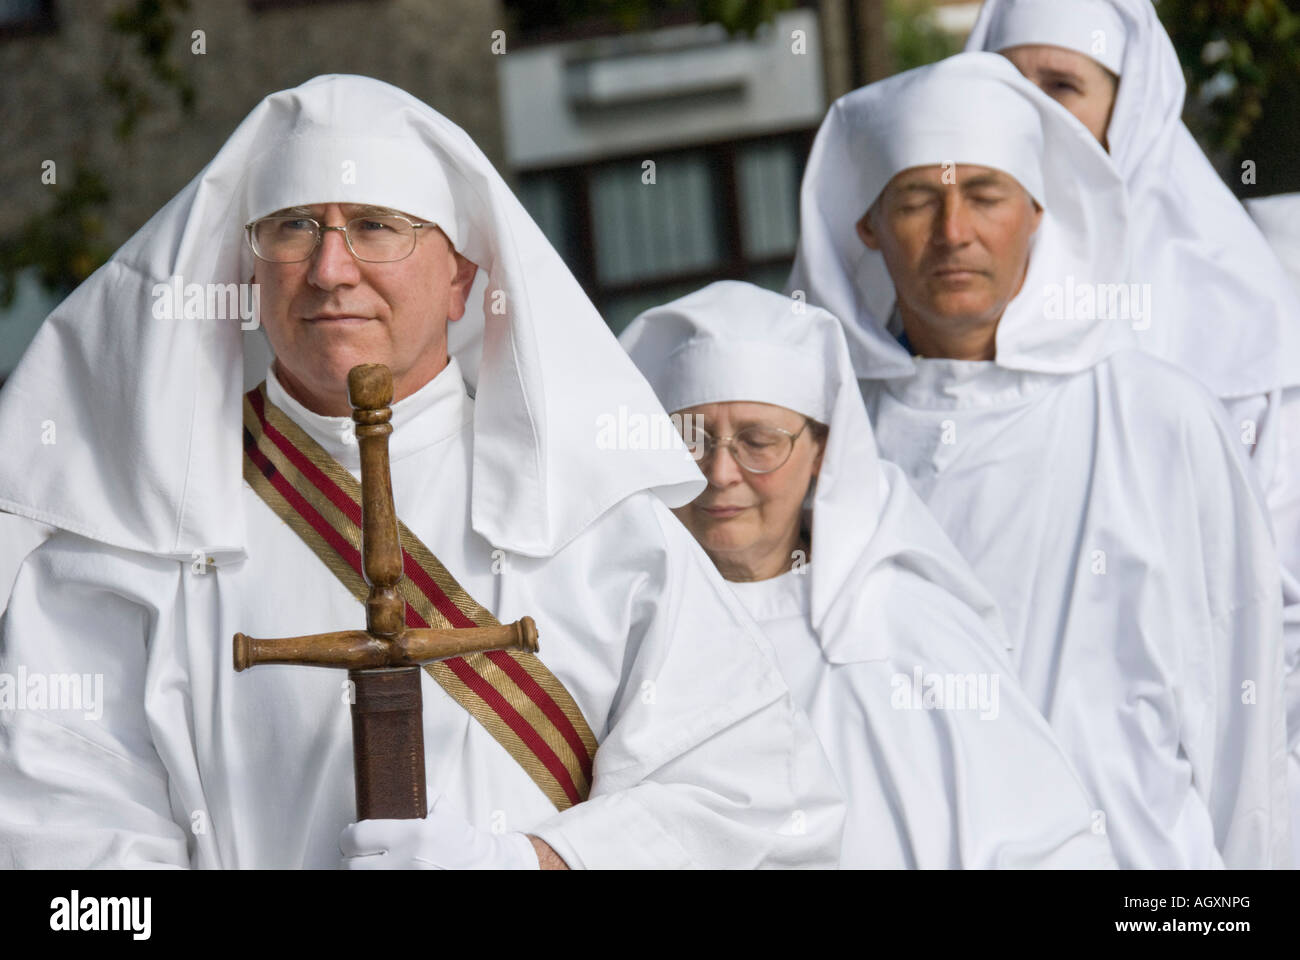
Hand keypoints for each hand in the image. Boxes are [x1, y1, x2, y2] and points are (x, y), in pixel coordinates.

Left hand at [339, 794, 540, 869]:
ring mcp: (405, 879)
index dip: (348, 835)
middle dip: (350, 855)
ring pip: (359, 876)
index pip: (358, 837)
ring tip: (367, 860)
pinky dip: (372, 874)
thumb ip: (417, 792)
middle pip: (351, 864)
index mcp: (415, 836)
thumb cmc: (459, 838)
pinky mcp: (405, 886)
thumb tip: (389, 782)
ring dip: (359, 868)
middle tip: (357, 848)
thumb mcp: (441, 807)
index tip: (351, 832)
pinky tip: (378, 867)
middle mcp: (407, 863)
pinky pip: (373, 884)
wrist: (478, 866)